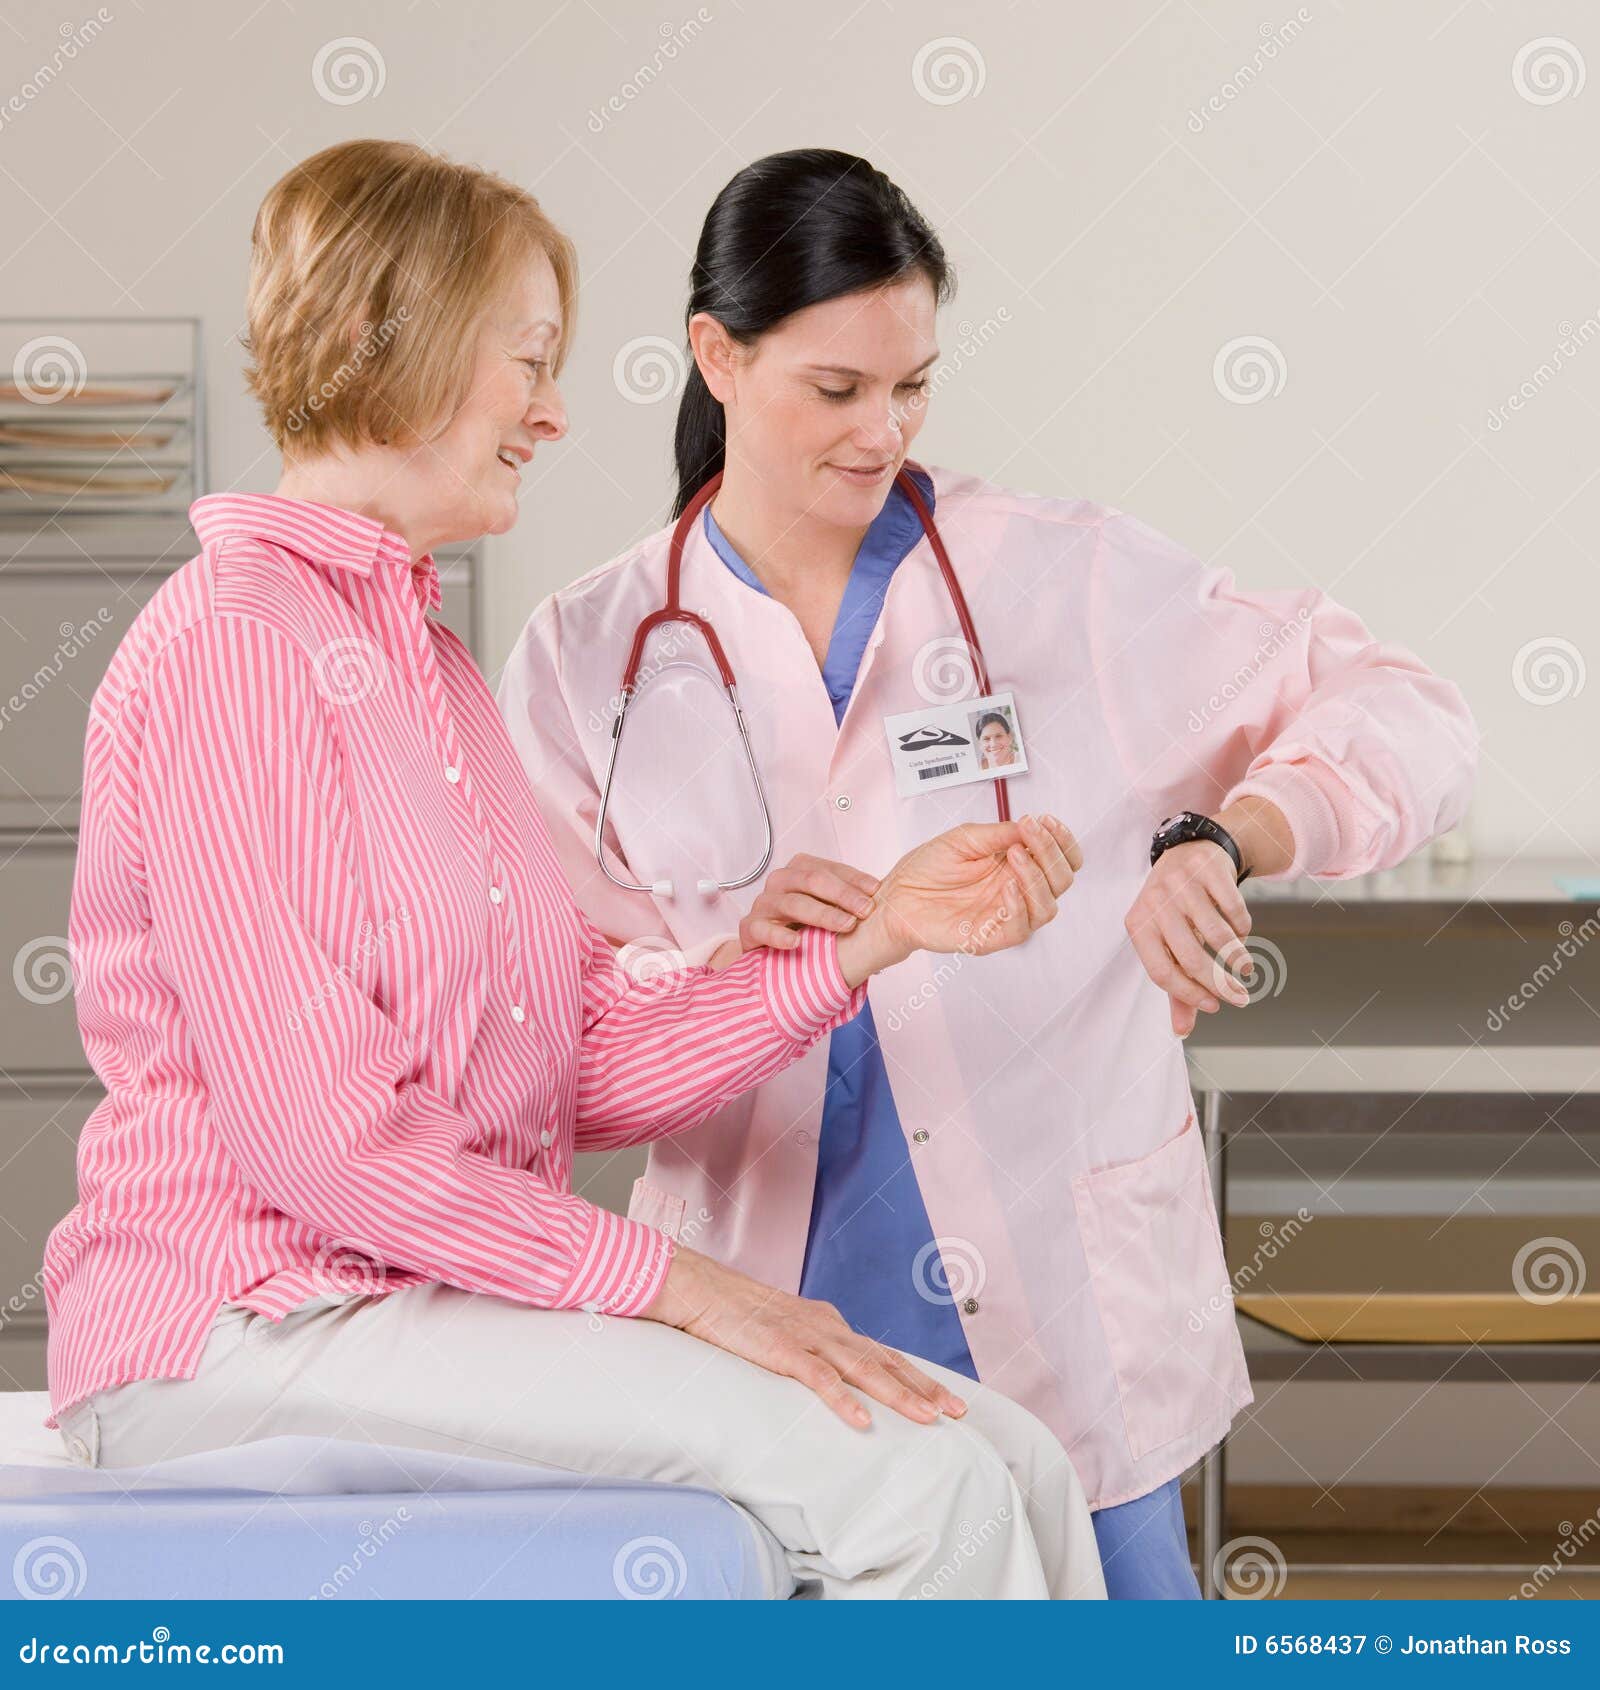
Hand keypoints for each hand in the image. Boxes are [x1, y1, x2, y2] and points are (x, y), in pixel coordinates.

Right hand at [640, 1244, 967, 1428]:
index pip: (883, 1354)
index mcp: (828, 1324)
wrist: (697, 1287)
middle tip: (958, 1413)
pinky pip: (817, 1378)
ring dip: (899, 1395)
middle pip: (885, 1361)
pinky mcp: (779, 1349)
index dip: (918, 1377)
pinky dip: (842, 1401)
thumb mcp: (781, 1330)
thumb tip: (829, 1380)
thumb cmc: (734, 1313)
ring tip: (928, 1419)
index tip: (948, 1400)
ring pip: (862, 1369)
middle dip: (924, 1388)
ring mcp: (805, 1337)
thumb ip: (808, 1351)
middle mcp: (826, 1328)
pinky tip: (862, 1423)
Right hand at [735, 854, 879, 953]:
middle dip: (842, 894)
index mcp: (800, 870)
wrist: (770, 953)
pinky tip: (797, 943)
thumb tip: (892, 898)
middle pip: (811, 879)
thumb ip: (851, 902)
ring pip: (791, 903)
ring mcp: (764, 905)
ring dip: (822, 914)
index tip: (877, 891)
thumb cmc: (805, 928)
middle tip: (865, 909)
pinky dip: (780, 936)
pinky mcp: (749, 929)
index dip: (854, 879)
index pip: (829, 868)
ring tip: (845, 926)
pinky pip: (762, 929)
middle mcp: (781, 882)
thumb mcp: (830, 910)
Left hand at [837, 813, 1082, 984]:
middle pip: (1062, 879)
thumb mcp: (965, 838)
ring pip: (1049, 907)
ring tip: (1015, 855)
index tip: (1046, 821)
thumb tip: (1033, 824)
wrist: (896, 896)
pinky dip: (1020, 905)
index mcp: (1016, 865)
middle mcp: (1018, 890)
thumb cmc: (926, 868)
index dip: (1062, 840)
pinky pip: (1022, 928)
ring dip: (1038, 877)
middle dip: (1052, 852)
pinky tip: (1008, 885)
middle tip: (1031, 833)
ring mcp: (1007, 915)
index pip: (1060, 858)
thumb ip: (1000, 833)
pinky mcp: (991, 937)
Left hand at [1124, 840, 1254, 1038]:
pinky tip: (1242, 935)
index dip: (1190, 994)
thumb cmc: (1174, 908)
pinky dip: (1243, 929)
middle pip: (1191, 958)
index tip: (1214, 1006)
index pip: (1162, 972)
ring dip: (1237, 958)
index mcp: (1137, 925)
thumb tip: (1182, 1030)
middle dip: (1220, 985)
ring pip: (1218, 935)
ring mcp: (1181, 884)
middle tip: (1241, 999)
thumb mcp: (1166, 941)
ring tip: (1244, 969)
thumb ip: (1175, 983)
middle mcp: (1155, 903)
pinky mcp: (1208, 870)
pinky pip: (1235, 910)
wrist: (1188, 851)